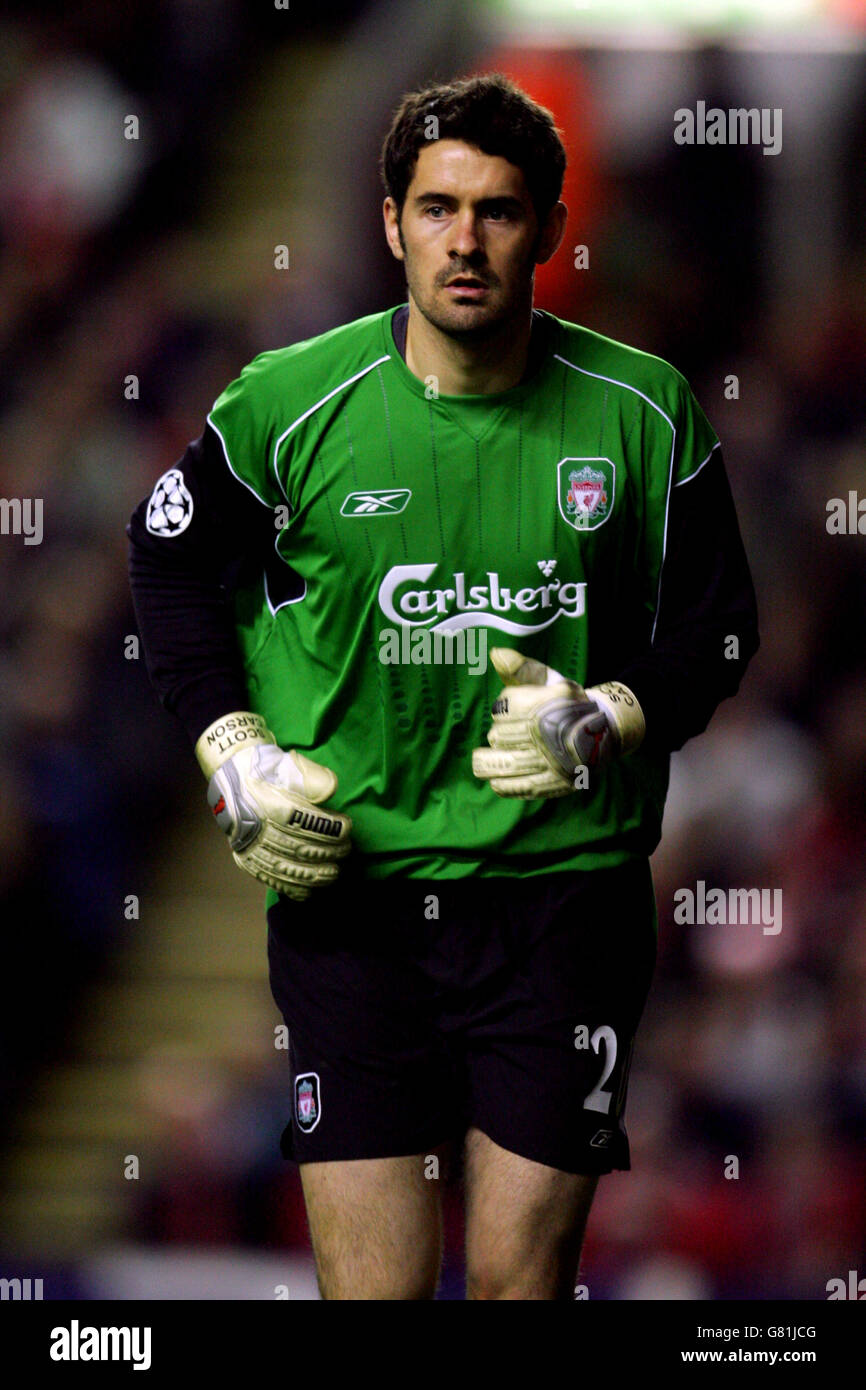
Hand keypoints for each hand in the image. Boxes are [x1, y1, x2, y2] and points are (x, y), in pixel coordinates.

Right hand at [196, 713, 351, 898]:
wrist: (232, 779)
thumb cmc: (268, 772)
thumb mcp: (290, 766)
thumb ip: (313, 777)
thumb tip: (332, 790)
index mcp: (272, 805)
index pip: (308, 822)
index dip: (332, 828)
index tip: (347, 828)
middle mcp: (261, 829)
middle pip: (300, 848)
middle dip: (329, 853)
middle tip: (346, 851)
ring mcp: (251, 847)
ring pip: (286, 868)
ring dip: (314, 875)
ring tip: (333, 874)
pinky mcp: (246, 858)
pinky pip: (269, 878)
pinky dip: (290, 887)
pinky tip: (307, 892)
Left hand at [471, 649, 643, 798]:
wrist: (602, 731)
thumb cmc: (566, 703)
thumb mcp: (549, 680)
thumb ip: (521, 668)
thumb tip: (495, 654)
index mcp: (547, 702)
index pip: (503, 707)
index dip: (501, 709)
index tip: (507, 711)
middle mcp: (549, 730)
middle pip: (500, 736)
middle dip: (497, 735)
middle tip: (502, 736)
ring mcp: (552, 759)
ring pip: (504, 763)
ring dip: (487, 763)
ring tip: (482, 760)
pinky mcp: (553, 782)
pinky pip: (519, 787)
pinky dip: (502, 784)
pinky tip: (495, 779)